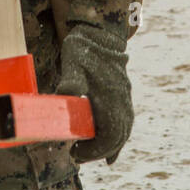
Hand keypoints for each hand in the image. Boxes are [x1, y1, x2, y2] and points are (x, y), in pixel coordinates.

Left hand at [55, 23, 131, 163]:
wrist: (102, 34)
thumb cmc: (85, 48)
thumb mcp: (73, 61)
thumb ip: (71, 79)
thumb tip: (65, 93)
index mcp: (110, 96)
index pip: (110, 133)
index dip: (95, 148)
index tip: (76, 152)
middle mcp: (121, 99)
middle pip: (118, 136)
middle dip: (99, 151)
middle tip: (77, 155)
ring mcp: (124, 98)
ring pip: (124, 131)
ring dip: (109, 146)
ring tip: (91, 155)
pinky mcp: (123, 96)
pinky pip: (125, 123)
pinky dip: (117, 138)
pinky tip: (109, 149)